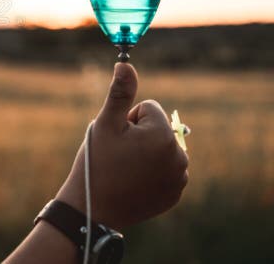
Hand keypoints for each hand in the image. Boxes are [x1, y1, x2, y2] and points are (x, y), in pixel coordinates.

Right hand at [55, 62, 188, 228]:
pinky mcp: (175, 192)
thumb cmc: (97, 162)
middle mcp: (178, 155)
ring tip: (124, 169)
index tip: (116, 139)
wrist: (94, 209)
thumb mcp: (104, 124)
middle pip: (156, 128)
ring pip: (161, 148)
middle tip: (118, 155)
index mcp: (162, 134)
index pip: (148, 108)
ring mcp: (179, 177)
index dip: (127, 119)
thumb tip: (125, 64)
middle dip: (138, 135)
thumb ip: (120, 92)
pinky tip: (133, 182)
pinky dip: (151, 172)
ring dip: (145, 153)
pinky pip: (165, 169)